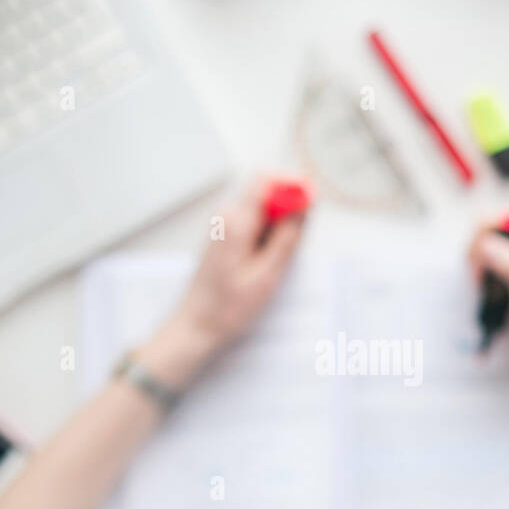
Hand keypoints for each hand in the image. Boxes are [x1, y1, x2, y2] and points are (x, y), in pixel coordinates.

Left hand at [139, 175, 308, 389]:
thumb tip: (302, 210)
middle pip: (266, 193)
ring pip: (261, 210)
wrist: (197, 325)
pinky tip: (268, 261)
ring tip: (279, 258)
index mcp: (236, 222)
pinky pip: (252, 223)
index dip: (294, 187)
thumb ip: (286, 239)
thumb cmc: (227, 307)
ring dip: (278, 225)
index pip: (268, 182)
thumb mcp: (267, 275)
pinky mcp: (225, 237)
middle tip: (299, 239)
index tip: (311, 202)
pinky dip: (267, 234)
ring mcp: (223, 226)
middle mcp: (226, 217)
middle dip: (288, 209)